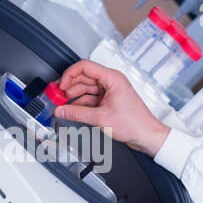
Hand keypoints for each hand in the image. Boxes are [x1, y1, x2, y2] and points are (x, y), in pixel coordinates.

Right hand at [55, 60, 169, 156]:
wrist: (146, 135)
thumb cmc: (134, 123)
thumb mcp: (100, 118)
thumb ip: (77, 114)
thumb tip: (61, 110)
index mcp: (112, 78)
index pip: (84, 66)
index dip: (69, 74)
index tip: (60, 86)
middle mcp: (111, 81)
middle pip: (83, 77)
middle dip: (69, 86)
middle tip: (56, 95)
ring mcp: (110, 91)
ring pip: (86, 88)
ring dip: (73, 96)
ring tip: (62, 104)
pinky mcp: (108, 101)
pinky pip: (90, 98)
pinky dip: (80, 103)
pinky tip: (72, 110)